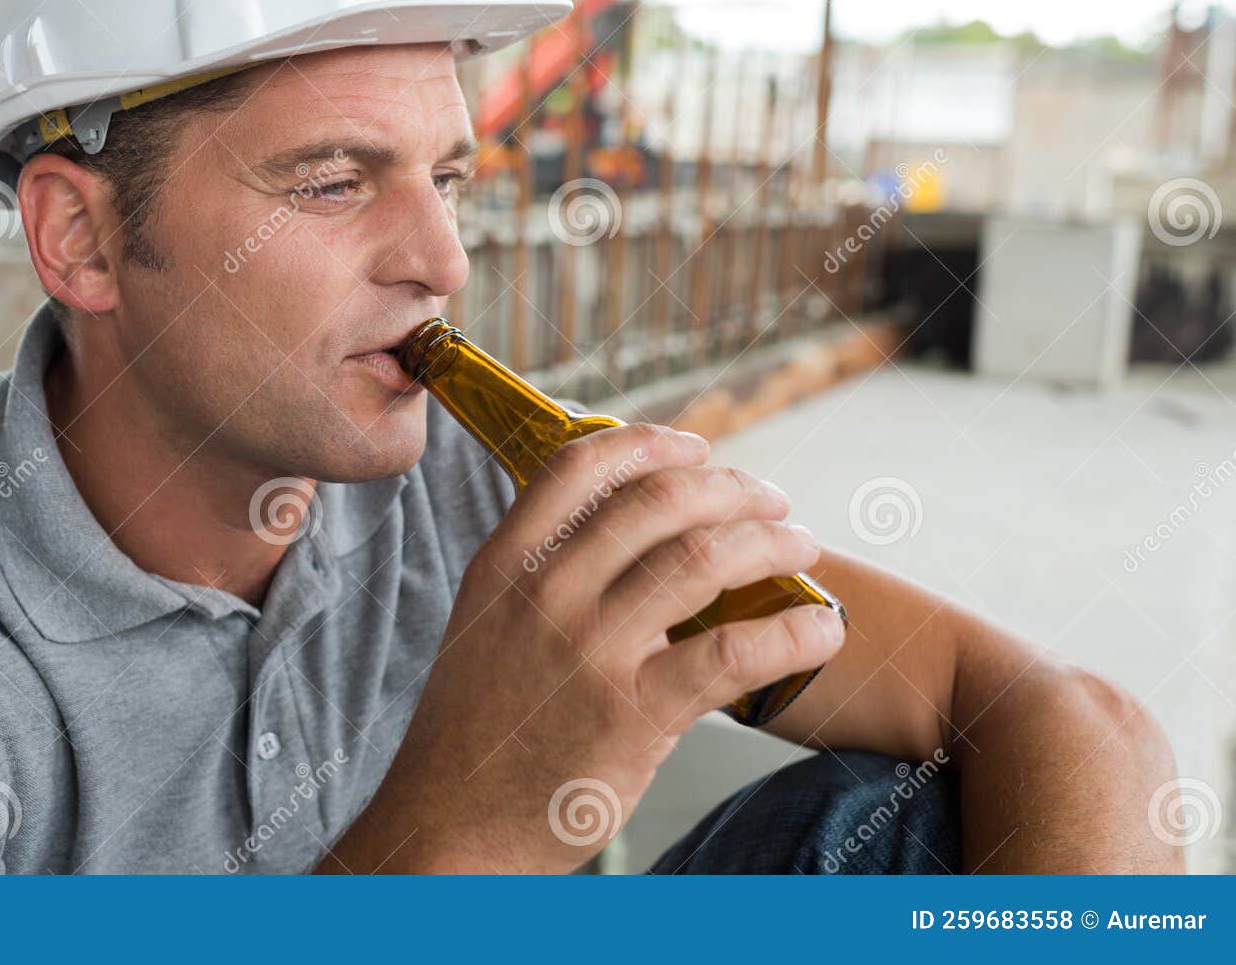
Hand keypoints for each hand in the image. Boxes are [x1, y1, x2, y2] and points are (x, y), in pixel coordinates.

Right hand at [325, 423, 844, 872]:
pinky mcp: (632, 713)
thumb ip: (542, 575)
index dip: (650, 444)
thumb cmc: (476, 731)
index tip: (698, 447)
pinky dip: (790, 632)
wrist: (449, 825)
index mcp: (505, 563)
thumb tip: (624, 534)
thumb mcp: (485, 625)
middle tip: (770, 502)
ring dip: (769, 544)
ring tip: (800, 549)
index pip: (581, 466)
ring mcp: (588, 650)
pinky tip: (820, 630)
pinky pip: (732, 653)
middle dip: (731, 488)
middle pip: (657, 500)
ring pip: (701, 559)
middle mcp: (545, 593)